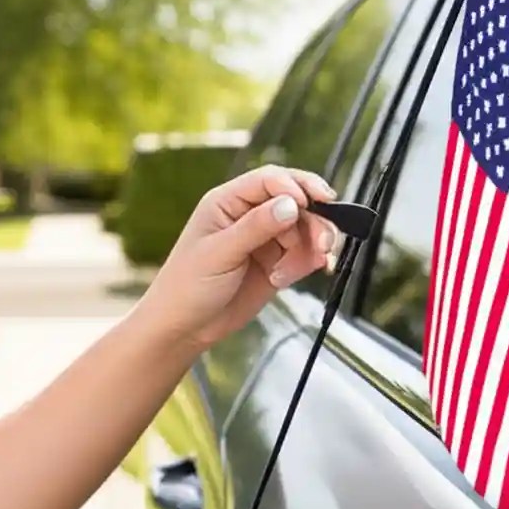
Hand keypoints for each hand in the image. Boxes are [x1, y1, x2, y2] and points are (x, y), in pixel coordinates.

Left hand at [135, 165, 338, 348]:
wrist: (185, 328)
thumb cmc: (186, 287)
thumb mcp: (220, 253)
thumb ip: (256, 227)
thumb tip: (290, 204)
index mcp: (228, 202)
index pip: (270, 180)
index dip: (295, 187)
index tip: (310, 204)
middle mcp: (249, 215)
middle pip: (296, 201)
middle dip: (314, 219)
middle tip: (323, 241)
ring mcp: (265, 239)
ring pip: (306, 228)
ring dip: (315, 243)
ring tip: (312, 262)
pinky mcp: (278, 262)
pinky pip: (305, 252)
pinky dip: (313, 260)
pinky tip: (309, 270)